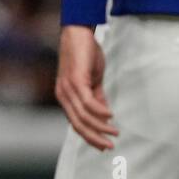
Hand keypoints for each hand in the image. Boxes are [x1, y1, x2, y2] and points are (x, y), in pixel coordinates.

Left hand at [55, 24, 117, 149]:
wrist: (78, 32)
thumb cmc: (84, 55)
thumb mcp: (92, 80)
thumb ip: (97, 97)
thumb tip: (105, 115)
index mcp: (65, 97)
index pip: (76, 124)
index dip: (89, 137)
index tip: (103, 146)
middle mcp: (63, 95)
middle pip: (78, 125)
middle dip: (95, 138)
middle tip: (110, 146)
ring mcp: (68, 88)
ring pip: (84, 117)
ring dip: (101, 127)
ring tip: (115, 132)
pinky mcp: (76, 80)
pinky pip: (88, 102)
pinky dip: (100, 111)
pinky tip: (110, 115)